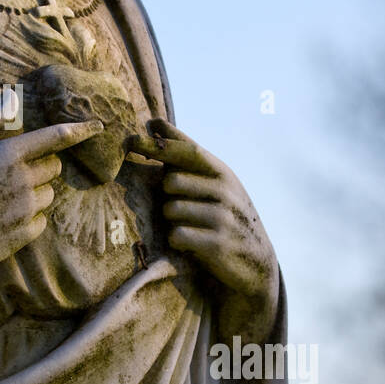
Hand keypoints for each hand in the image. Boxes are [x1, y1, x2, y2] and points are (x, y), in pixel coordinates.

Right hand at [0, 104, 103, 305]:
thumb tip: (10, 97)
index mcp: (7, 155)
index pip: (56, 138)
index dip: (81, 130)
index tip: (98, 126)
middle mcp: (22, 181)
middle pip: (54, 167)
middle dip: (41, 166)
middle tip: (12, 173)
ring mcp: (25, 210)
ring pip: (49, 194)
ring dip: (36, 192)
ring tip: (3, 198)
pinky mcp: (24, 236)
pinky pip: (41, 221)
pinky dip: (29, 217)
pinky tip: (2, 218)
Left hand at [127, 118, 279, 343]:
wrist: (254, 261)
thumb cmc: (222, 214)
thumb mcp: (211, 181)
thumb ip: (183, 153)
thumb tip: (153, 121)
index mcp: (222, 172)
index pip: (187, 151)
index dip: (157, 144)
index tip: (130, 140)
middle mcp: (225, 191)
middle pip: (172, 182)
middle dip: (167, 196)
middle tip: (182, 207)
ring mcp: (223, 218)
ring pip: (172, 210)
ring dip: (172, 220)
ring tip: (190, 227)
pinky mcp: (217, 244)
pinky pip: (177, 235)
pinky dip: (177, 240)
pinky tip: (190, 243)